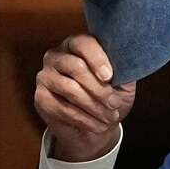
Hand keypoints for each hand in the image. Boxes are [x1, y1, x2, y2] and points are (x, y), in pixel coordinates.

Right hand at [33, 35, 134, 162]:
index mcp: (77, 45)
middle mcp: (57, 56)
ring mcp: (45, 76)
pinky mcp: (41, 97)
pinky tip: (96, 125)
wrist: (95, 125)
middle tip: (114, 104)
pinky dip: (83, 119)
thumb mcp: (123, 83)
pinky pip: (62, 108)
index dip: (97, 58)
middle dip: (99, 89)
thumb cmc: (109, 98)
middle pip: (76, 67)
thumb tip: (128, 62)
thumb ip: (124, 70)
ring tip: (109, 117)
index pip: (83, 43)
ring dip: (93, 106)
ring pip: (69, 88)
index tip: (109, 76)